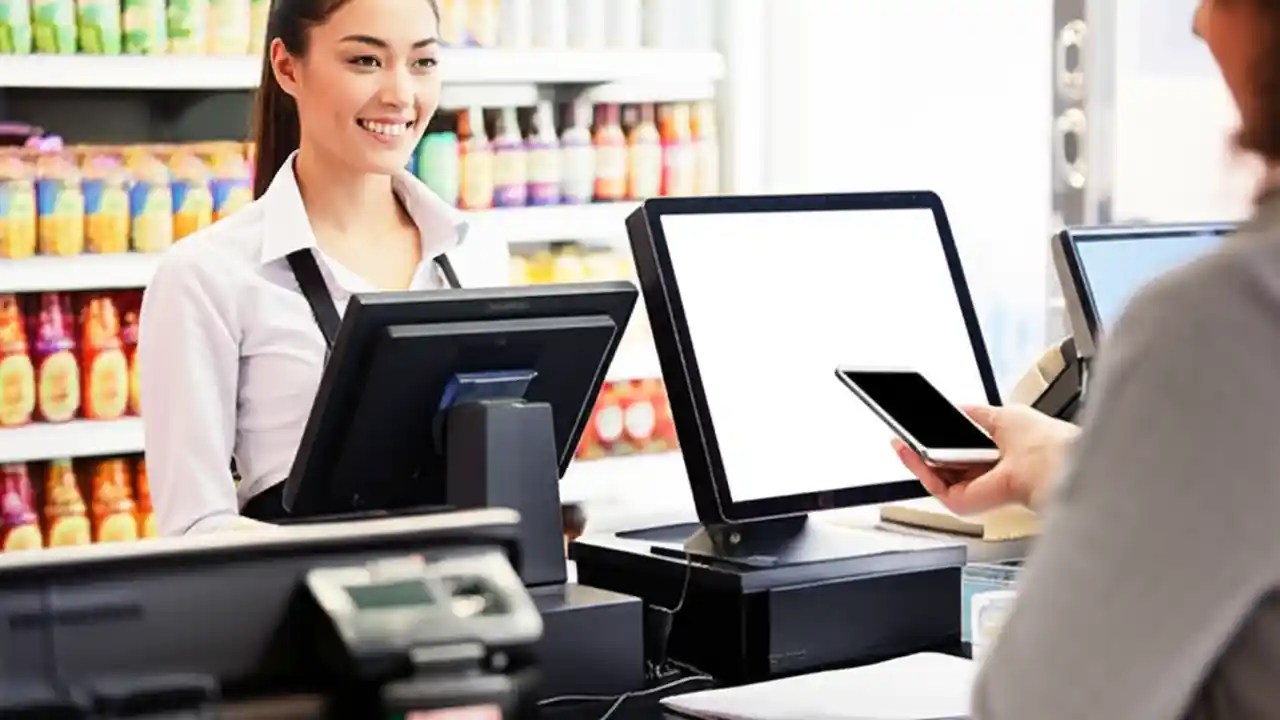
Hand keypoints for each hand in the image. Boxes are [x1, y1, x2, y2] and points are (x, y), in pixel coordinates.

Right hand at [891, 404, 1079, 514]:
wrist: (1051, 464)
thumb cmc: (1042, 443)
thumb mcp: (1001, 416)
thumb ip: (974, 415)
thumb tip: (955, 410)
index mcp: (994, 456)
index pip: (959, 449)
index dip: (938, 436)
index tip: (918, 423)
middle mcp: (983, 476)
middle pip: (942, 462)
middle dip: (922, 445)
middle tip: (903, 430)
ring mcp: (973, 491)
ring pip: (934, 475)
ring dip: (915, 455)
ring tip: (900, 437)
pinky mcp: (964, 503)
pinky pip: (933, 484)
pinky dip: (918, 467)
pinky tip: (908, 449)